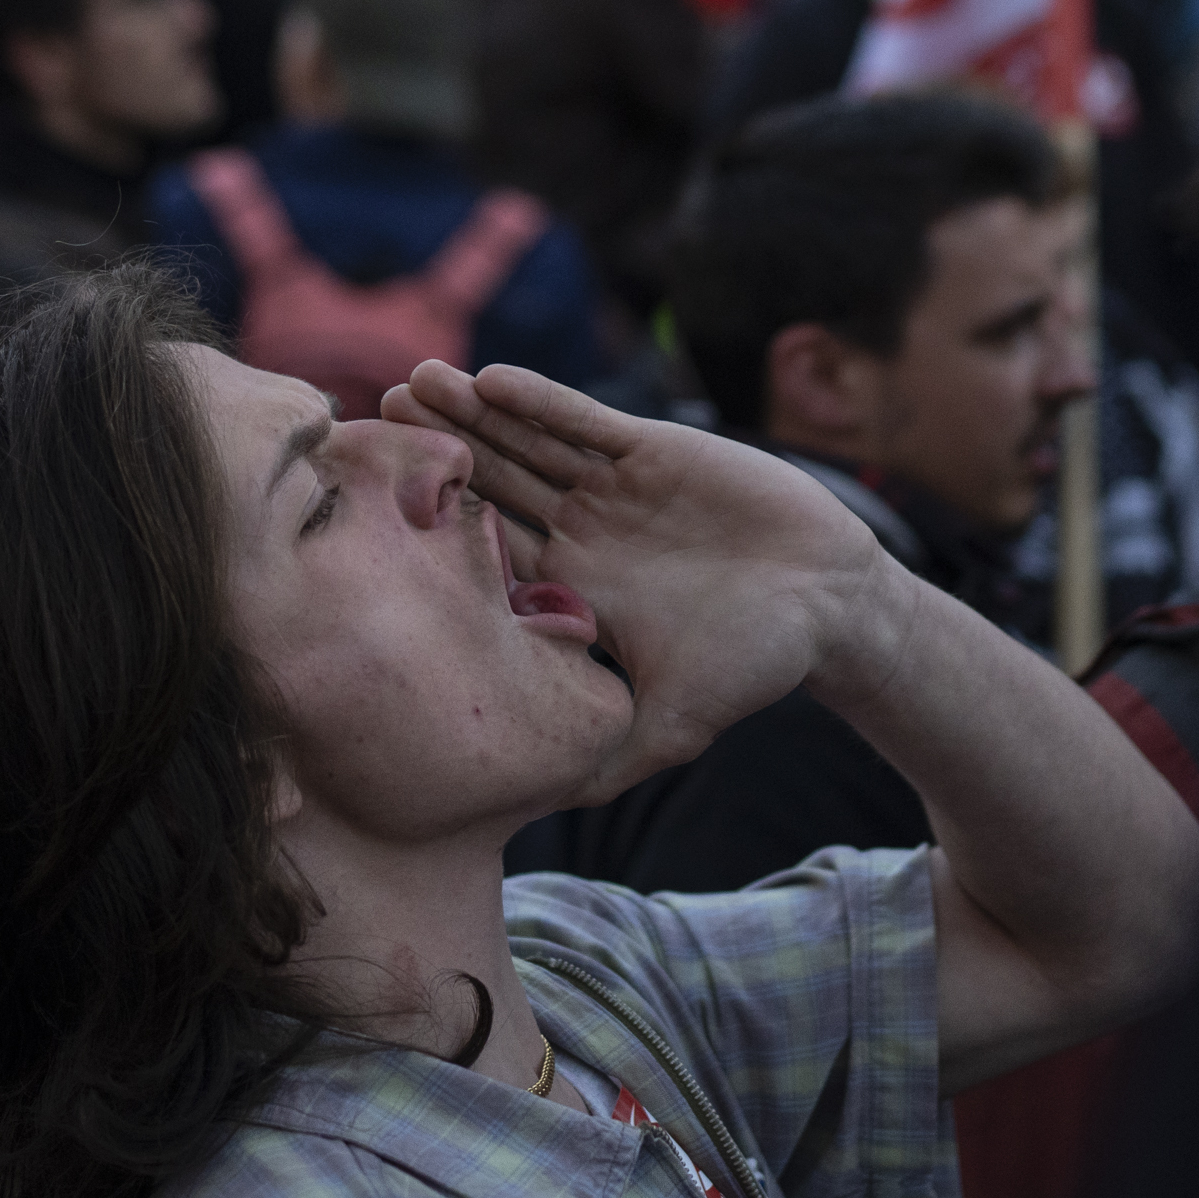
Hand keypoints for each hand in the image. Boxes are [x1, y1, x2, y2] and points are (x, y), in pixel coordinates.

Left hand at [382, 360, 914, 802]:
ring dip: (473, 414)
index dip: (433, 530)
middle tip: (368, 421)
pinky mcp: (651, 450)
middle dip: (436, 453)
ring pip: (527, 443)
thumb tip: (540, 816)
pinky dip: (541, 401)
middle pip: (492, 483)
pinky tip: (492, 380)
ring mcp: (613, 486)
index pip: (487, 550)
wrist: (830, 606)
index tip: (372, 513)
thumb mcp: (672, 725)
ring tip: (413, 381)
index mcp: (574, 585)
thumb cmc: (754, 665)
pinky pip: (585, 421)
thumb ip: (607, 762)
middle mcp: (583, 529)